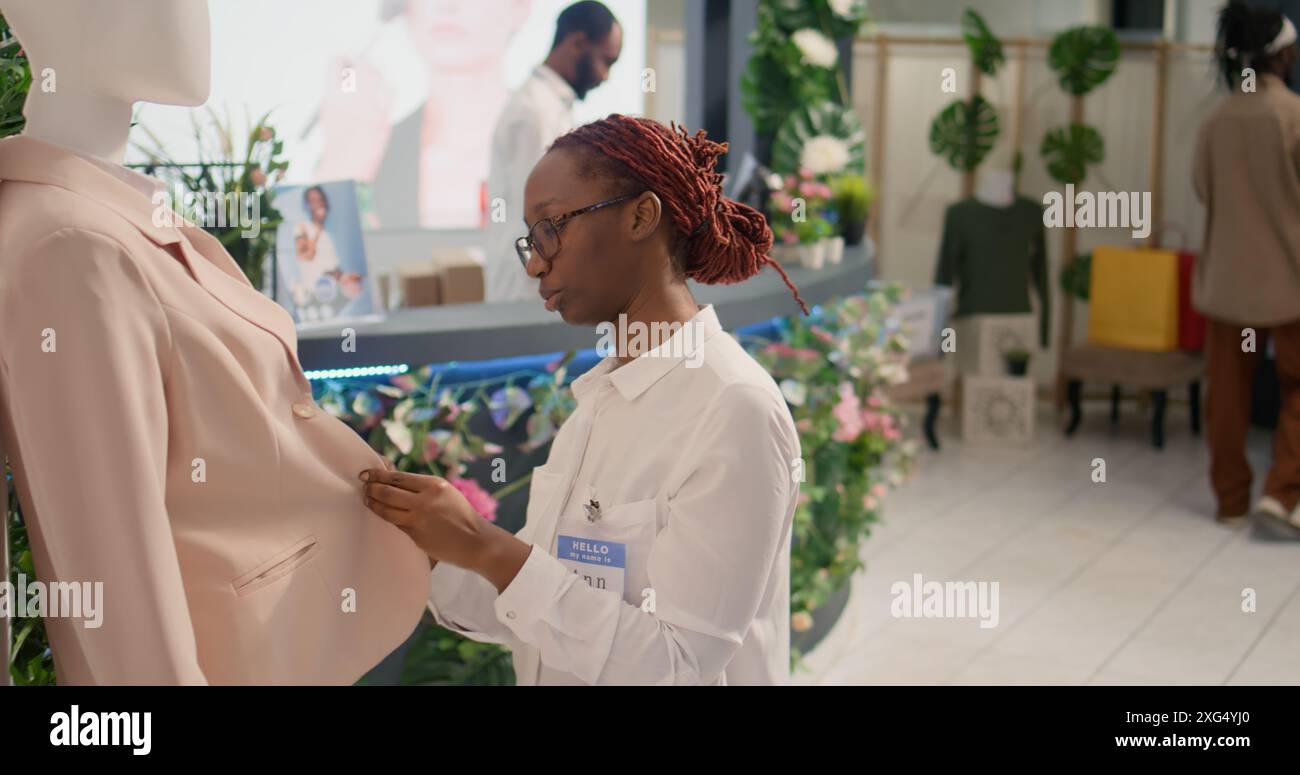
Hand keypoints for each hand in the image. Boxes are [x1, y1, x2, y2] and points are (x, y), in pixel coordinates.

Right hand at [315, 56, 393, 182]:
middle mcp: (351, 102)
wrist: (347, 169)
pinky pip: (390, 93)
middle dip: (360, 59)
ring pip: (377, 75)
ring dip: (375, 69)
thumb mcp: (328, 112)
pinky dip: (387, 86)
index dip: (340, 58)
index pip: (336, 65)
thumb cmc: (336, 142)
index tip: (343, 57)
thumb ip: (336, 91)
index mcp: (331, 99)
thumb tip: (348, 72)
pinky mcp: (384, 120)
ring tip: (372, 69)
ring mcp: (370, 111)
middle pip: (360, 65)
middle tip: (359, 59)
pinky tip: (386, 85)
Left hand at [358, 468, 528, 590]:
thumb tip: (393, 479)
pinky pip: (395, 524)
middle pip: (388, 491)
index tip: (366, 473)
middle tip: (364, 487)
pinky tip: (380, 513)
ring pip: (386, 509)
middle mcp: (425, 500)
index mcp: (433, 485)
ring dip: (373, 503)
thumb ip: (422, 487)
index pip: (398, 477)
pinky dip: (386, 517)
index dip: (378, 474)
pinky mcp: (415, 535)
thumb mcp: (445, 492)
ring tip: (367, 500)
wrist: (475, 541)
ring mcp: (419, 519)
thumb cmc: (460, 514)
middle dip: (371, 488)